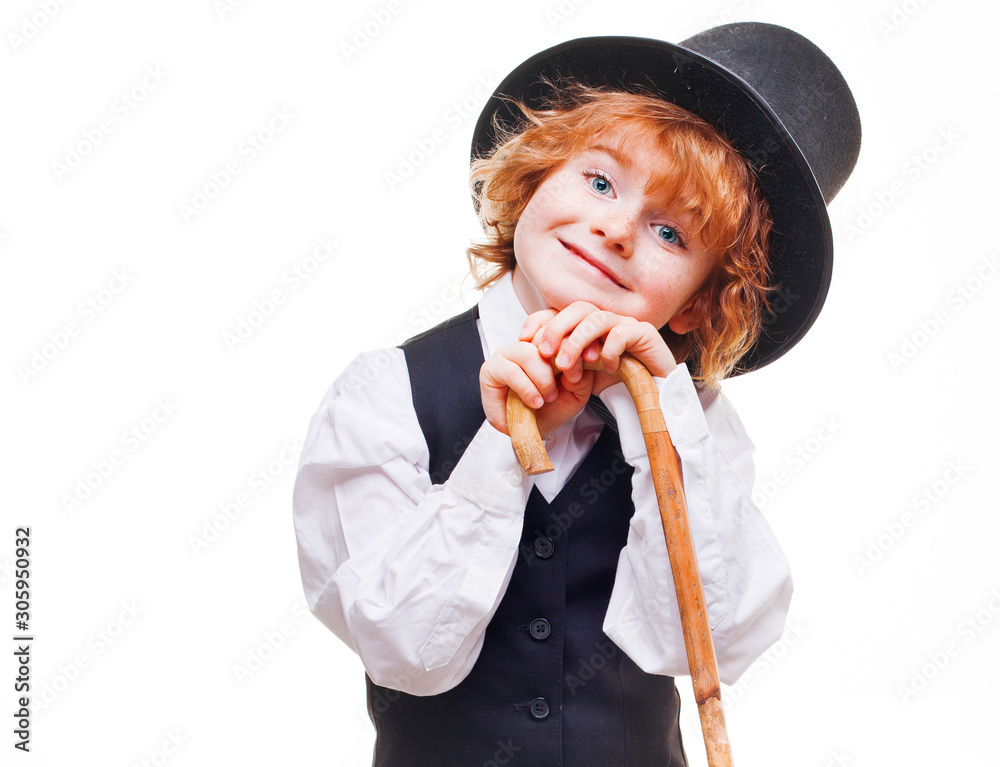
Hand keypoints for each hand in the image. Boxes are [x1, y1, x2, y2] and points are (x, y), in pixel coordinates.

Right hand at [480, 339, 594, 437]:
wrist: (534, 431)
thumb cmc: (553, 408)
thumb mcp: (576, 392)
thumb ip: (582, 375)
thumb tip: (578, 361)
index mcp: (548, 341)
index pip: (559, 329)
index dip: (570, 349)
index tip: (576, 376)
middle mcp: (527, 343)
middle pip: (544, 337)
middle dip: (556, 366)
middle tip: (560, 389)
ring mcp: (507, 353)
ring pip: (528, 353)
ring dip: (541, 379)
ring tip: (546, 398)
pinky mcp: (491, 368)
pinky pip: (511, 371)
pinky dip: (526, 389)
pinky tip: (534, 402)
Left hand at [520, 302, 677, 393]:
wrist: (653, 393)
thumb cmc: (614, 381)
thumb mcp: (580, 374)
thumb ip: (561, 363)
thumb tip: (533, 357)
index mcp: (587, 324)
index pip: (560, 311)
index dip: (539, 321)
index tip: (522, 339)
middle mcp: (606, 319)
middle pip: (577, 308)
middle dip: (556, 328)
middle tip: (543, 353)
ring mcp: (625, 324)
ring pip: (596, 318)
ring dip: (577, 341)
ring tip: (566, 366)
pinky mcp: (645, 334)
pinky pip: (622, 333)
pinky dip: (609, 350)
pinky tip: (606, 368)